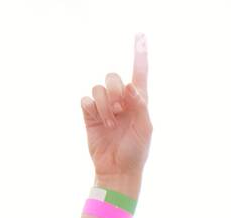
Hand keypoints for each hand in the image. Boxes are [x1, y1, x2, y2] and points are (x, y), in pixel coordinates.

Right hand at [82, 35, 151, 181]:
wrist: (117, 169)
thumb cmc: (136, 152)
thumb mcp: (145, 130)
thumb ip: (140, 106)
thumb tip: (131, 87)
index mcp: (139, 102)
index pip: (139, 74)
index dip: (140, 54)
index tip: (140, 35)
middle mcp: (122, 101)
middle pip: (113, 77)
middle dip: (115, 90)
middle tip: (120, 109)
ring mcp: (105, 107)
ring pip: (98, 88)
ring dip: (105, 105)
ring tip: (111, 123)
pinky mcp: (90, 114)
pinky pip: (86, 99)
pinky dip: (92, 109)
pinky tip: (99, 122)